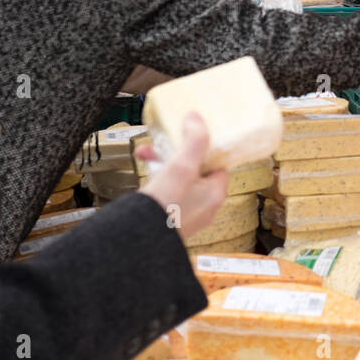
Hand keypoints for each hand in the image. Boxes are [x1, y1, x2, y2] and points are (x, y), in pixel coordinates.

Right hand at [137, 112, 228, 241]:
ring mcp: (187, 217)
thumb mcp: (182, 165)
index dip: (208, 151)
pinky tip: (142, 174)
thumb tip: (197, 118)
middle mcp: (205, 208)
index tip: (195, 140)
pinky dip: (156, 182)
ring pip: (179, 182)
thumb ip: (194, 140)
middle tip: (164, 144)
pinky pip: (167, 195)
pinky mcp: (169, 222)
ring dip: (162, 165)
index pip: (220, 167)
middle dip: (177, 155)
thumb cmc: (165, 205)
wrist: (139, 241)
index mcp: (215, 195)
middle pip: (197, 172)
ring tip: (144, 152)